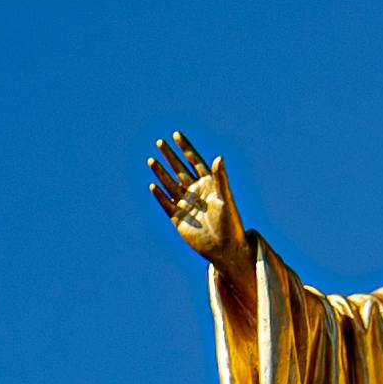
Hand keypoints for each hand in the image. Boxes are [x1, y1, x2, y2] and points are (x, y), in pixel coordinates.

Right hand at [148, 128, 251, 291]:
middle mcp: (196, 192)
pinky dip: (160, 195)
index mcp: (209, 184)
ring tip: (151, 160)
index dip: (186, 148)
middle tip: (160, 141)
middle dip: (170, 156)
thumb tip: (218, 157)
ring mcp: (187, 204)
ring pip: (171, 185)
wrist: (225, 249)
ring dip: (161, 173)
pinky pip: (167, 204)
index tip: (177, 134)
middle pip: (180, 169)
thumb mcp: (225, 198)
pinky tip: (153, 186)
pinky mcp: (179, 219)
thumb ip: (221, 177)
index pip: (194, 161)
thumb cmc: (231, 223)